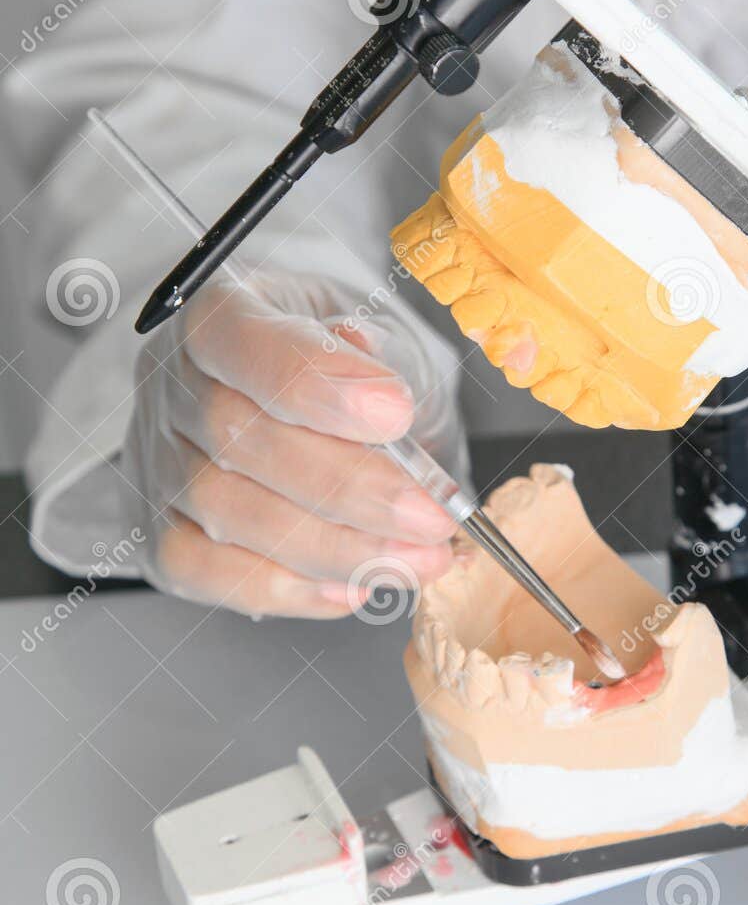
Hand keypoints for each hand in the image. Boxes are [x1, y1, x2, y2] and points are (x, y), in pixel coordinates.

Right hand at [122, 268, 462, 615]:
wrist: (330, 412)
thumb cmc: (353, 368)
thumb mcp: (383, 332)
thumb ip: (383, 345)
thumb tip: (366, 354)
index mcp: (219, 314)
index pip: (246, 342)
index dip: (320, 383)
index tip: (398, 412)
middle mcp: (172, 384)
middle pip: (239, 439)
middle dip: (350, 488)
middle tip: (432, 517)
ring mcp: (157, 462)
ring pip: (228, 515)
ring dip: (337, 549)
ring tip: (419, 558)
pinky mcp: (160, 532)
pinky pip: (206, 573)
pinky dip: (289, 589)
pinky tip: (355, 585)